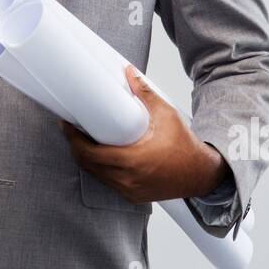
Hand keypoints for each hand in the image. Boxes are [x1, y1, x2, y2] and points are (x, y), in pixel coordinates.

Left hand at [58, 64, 230, 204]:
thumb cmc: (185, 145)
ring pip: (96, 175)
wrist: (201, 173)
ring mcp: (130, 190)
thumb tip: (128, 73)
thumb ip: (144, 93)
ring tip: (81, 140)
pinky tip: (98, 155)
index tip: (67, 125)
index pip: (90, 153)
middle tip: (71, 129)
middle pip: (88, 165)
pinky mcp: (133, 195)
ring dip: (85, 159)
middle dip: (75, 147)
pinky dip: (99, 170)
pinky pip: (108, 183)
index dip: (73, 139)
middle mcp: (128, 179)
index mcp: (133, 160)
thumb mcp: (165, 114)